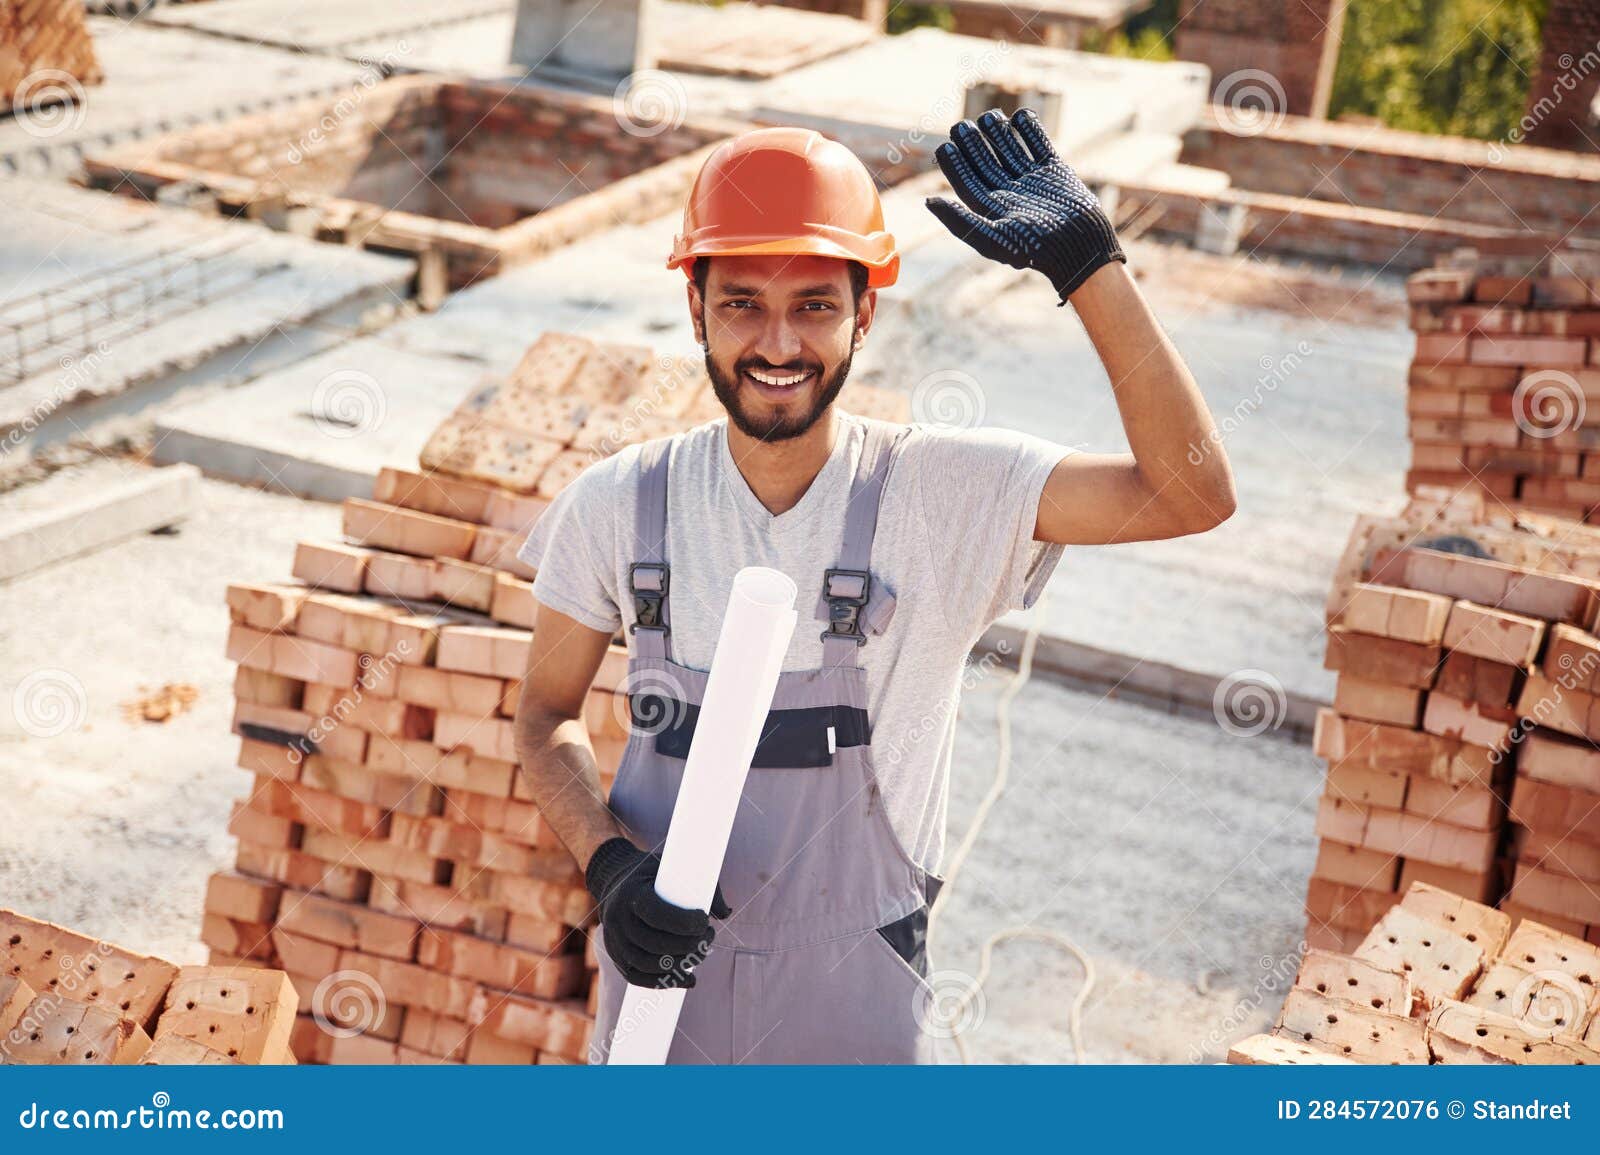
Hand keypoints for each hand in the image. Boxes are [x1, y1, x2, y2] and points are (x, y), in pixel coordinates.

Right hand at [585, 837, 730, 988]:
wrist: (615, 882)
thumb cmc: (652, 875)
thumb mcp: (672, 869)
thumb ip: (701, 886)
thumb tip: (725, 913)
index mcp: (631, 892)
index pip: (655, 913)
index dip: (683, 922)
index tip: (704, 921)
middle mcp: (618, 918)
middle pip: (653, 942)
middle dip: (687, 946)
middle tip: (709, 936)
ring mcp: (614, 940)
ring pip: (646, 963)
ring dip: (680, 965)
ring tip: (701, 953)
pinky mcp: (616, 956)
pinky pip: (637, 977)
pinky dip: (664, 982)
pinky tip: (688, 980)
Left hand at [925, 107, 1124, 303]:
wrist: (1079, 246)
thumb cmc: (1035, 248)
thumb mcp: (993, 237)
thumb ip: (960, 220)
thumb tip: (928, 202)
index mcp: (992, 208)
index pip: (966, 181)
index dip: (954, 164)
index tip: (945, 146)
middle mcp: (1009, 192)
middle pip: (984, 162)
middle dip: (972, 144)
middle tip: (961, 126)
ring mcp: (1031, 179)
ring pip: (1009, 150)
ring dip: (998, 133)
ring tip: (989, 116)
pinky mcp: (1054, 170)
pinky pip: (1038, 145)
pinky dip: (1030, 130)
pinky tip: (1020, 117)